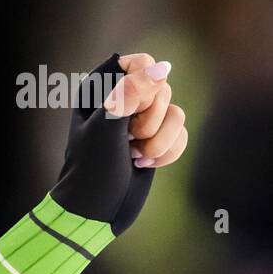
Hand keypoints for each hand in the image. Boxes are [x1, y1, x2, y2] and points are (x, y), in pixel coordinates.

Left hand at [102, 52, 188, 169]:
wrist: (96, 209)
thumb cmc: (93, 167)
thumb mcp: (107, 127)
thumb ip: (132, 94)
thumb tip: (164, 67)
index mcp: (101, 90)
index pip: (140, 64)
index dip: (143, 86)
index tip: (129, 110)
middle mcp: (122, 101)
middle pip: (162, 90)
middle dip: (149, 122)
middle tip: (126, 140)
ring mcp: (141, 122)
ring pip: (176, 114)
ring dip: (158, 142)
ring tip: (133, 156)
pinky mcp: (156, 141)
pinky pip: (181, 134)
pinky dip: (166, 153)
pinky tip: (142, 166)